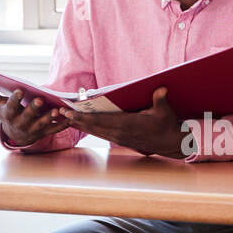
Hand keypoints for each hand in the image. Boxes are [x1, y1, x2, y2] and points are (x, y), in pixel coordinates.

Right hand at [0, 74, 71, 146]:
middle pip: (27, 117)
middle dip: (33, 109)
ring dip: (49, 117)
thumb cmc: (4, 112)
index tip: (19, 90)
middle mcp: (20, 123)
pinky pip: (55, 129)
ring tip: (56, 109)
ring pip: (41, 124)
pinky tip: (70, 116)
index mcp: (8, 115)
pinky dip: (63, 123)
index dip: (14, 99)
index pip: (10, 107)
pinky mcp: (45, 132)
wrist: (15, 134)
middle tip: (40, 99)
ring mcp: (33, 129)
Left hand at [58, 87, 184, 157]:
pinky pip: (101, 134)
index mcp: (128, 125)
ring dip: (81, 125)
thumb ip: (160, 100)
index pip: (102, 120)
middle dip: (77, 120)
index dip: (86, 117)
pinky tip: (81, 126)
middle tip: (62, 114)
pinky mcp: (120, 141)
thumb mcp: (164, 112)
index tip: (72, 113)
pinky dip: (90, 129)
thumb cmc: (166, 125)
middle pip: (95, 127)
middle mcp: (121, 133)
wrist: (170, 144)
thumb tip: (161, 88)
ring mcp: (120, 138)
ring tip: (66, 119)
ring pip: (96, 132)